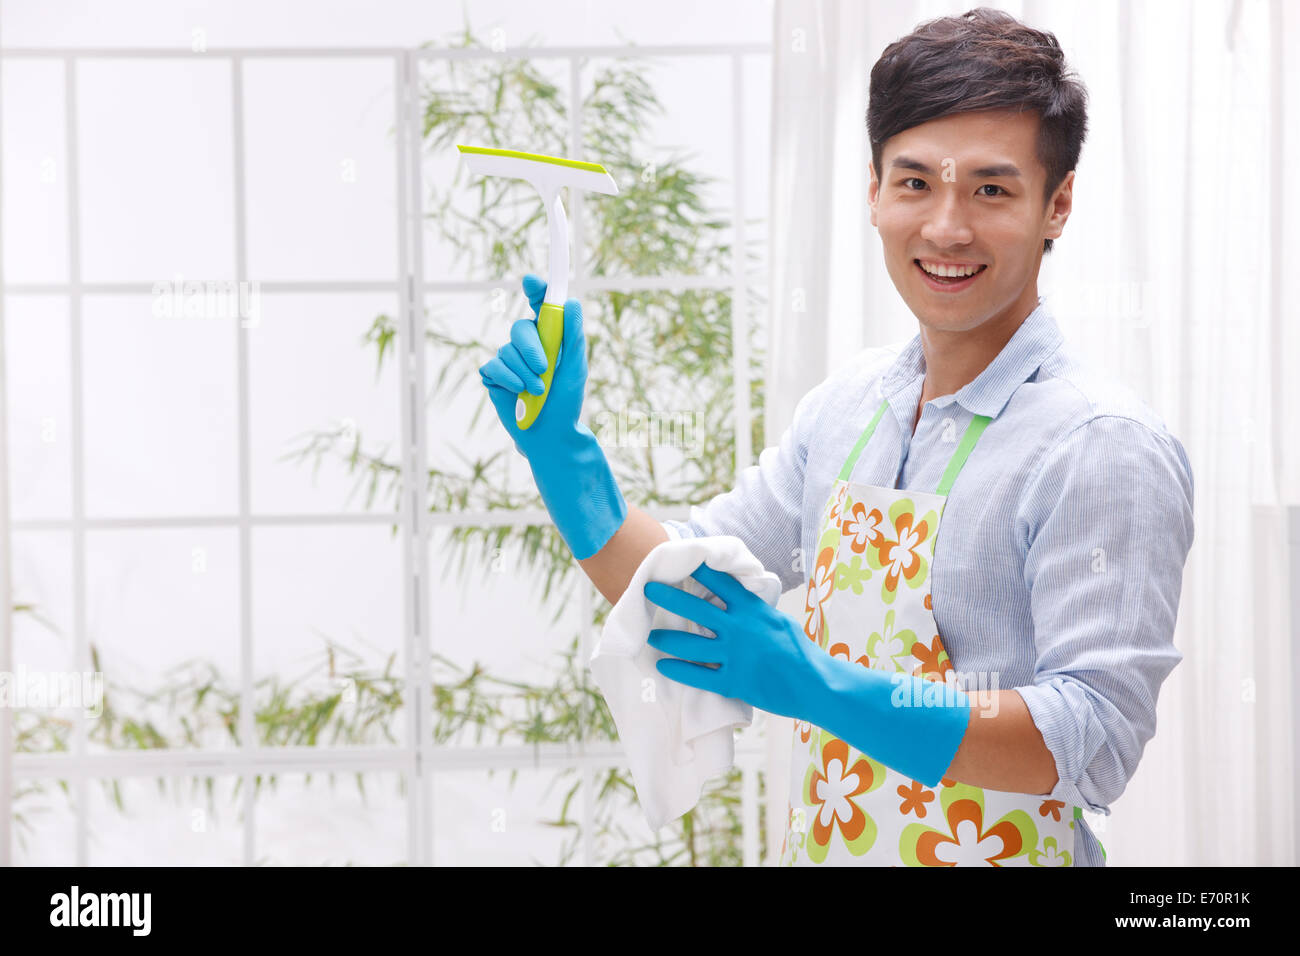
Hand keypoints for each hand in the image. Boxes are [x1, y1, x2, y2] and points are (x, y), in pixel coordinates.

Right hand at [478, 273, 587, 456]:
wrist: (550, 434)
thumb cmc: (566, 401)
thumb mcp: (575, 368)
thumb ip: (573, 336)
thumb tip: (572, 303)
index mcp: (550, 337)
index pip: (542, 305)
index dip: (536, 289)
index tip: (531, 281)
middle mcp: (527, 344)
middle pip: (519, 328)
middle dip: (531, 347)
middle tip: (544, 368)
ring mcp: (509, 360)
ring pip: (507, 351)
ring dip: (524, 372)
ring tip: (538, 391)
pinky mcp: (494, 376)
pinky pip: (494, 367)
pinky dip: (509, 380)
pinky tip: (520, 393)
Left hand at [643, 562, 830, 720]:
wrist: (815, 684)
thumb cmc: (800, 651)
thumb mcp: (780, 621)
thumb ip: (756, 611)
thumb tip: (740, 600)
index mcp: (753, 610)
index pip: (721, 584)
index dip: (699, 571)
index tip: (680, 560)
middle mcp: (741, 629)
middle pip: (697, 610)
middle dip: (670, 597)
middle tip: (648, 589)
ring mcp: (736, 656)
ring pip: (691, 645)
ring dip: (667, 639)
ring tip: (649, 635)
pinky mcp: (734, 682)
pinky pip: (699, 676)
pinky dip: (678, 671)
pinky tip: (662, 666)